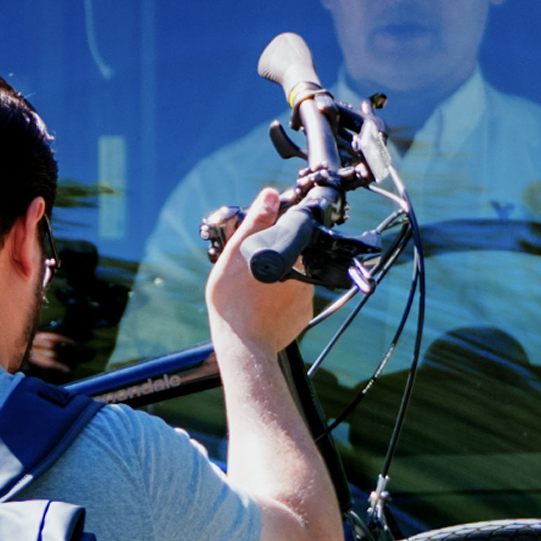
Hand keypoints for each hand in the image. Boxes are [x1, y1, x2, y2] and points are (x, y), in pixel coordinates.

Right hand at [204, 186, 319, 354]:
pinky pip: (295, 301)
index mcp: (290, 255)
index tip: (255, 247)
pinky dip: (282, 301)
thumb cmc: (233, 302)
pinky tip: (264, 306)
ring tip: (255, 292)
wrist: (242, 347)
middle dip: (273, 259)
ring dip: (278, 280)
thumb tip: (270, 194)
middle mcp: (304, 274)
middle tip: (249, 272)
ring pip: (293, 278)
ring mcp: (306, 297)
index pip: (287, 233)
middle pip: (291, 255)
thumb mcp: (236, 255)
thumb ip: (255, 223)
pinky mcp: (304, 315)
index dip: (271, 235)